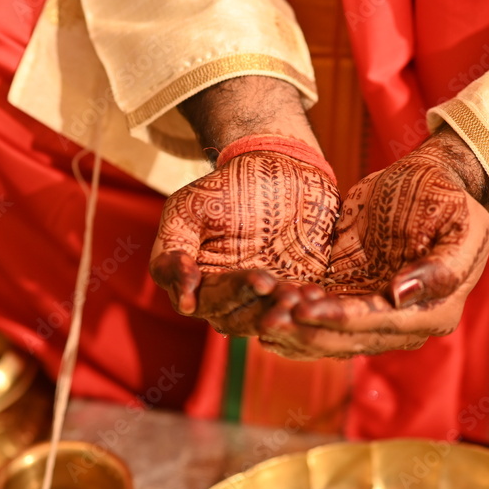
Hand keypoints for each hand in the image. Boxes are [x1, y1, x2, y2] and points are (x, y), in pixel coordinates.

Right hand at [150, 145, 338, 334]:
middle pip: (238, 316)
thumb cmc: (224, 187)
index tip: (253, 281)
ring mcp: (264, 299)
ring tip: (295, 294)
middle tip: (271, 283)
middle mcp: (229, 298)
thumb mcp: (186, 210)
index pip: (206, 301)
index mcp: (199, 283)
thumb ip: (171, 253)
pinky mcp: (295, 292)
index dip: (226, 293)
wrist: (277, 170)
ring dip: (281, 310)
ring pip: (268, 318)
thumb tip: (185, 304)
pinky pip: (298, 309)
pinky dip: (306, 306)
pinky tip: (316, 294)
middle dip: (255, 303)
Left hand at [259, 127, 488, 357]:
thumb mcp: (463, 225)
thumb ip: (442, 266)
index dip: (339, 321)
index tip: (304, 311)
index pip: (380, 325)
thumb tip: (401, 295)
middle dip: (306, 332)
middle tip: (268, 321)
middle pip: (347, 339)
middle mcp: (402, 324)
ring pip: (327, 335)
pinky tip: (264, 310)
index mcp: (434, 313)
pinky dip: (292, 315)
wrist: (427, 180)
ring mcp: (372, 315)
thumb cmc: (448, 199)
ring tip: (261, 318)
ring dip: (294, 331)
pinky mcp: (349, 298)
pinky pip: (317, 315)